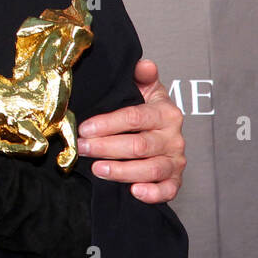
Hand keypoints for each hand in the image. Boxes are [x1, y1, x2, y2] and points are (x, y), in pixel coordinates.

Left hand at [76, 58, 184, 204]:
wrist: (165, 130)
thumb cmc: (147, 109)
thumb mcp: (145, 89)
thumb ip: (142, 76)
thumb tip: (143, 64)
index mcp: (165, 113)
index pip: (135, 117)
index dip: (108, 123)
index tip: (84, 128)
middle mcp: (173, 137)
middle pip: (139, 145)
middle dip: (107, 148)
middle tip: (82, 148)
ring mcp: (175, 160)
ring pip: (151, 169)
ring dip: (122, 171)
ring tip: (97, 169)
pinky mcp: (176, 179)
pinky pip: (169, 190)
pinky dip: (153, 194)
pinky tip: (134, 192)